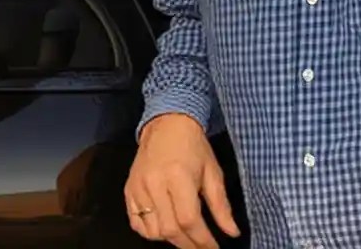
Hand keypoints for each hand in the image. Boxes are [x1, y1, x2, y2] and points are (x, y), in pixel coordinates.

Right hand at [125, 113, 241, 247]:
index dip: (202, 240)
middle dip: (189, 245)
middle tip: (202, 247)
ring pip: (153, 231)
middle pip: (170, 230)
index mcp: (179, 176)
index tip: (213, 248)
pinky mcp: (128, 191)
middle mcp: (154, 184)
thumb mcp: (213, 172)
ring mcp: (138, 188)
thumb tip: (232, 233)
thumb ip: (221, 205)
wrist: (167, 125)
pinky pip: (136, 224)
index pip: (189, 220)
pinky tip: (165, 227)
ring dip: (171, 239)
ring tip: (185, 236)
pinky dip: (151, 232)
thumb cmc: (193, 146)